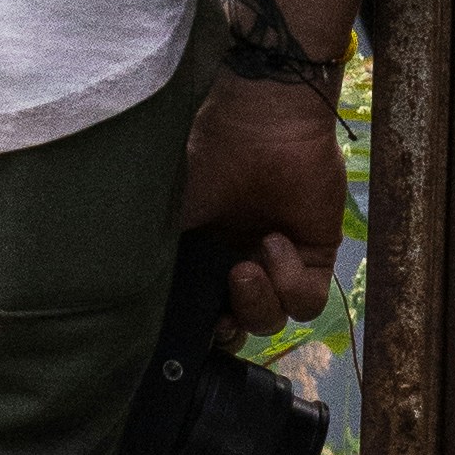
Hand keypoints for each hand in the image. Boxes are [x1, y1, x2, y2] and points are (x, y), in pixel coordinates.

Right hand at [179, 76, 346, 335]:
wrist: (256, 125)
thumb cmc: (204, 159)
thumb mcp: (164, 216)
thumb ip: (153, 265)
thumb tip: (137, 311)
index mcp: (204, 256)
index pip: (206, 312)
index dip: (201, 329)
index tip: (194, 323)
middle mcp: (240, 260)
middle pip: (242, 325)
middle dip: (231, 325)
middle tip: (222, 310)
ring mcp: (279, 260)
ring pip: (275, 319)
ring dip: (259, 303)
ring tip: (246, 266)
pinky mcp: (316, 252)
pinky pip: (308, 299)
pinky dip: (290, 280)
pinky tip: (275, 241)